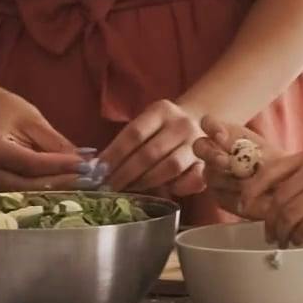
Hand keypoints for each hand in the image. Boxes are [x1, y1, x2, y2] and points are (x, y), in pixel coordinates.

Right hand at [0, 92, 89, 189]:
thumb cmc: (8, 111)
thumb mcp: (34, 120)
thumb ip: (57, 143)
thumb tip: (85, 160)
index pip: (33, 164)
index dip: (61, 166)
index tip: (87, 166)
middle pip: (31, 186)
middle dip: (64, 184)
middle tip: (92, 180)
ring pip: (29, 195)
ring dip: (58, 192)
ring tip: (85, 185)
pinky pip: (25, 196)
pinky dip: (48, 193)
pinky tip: (69, 188)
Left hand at [98, 98, 212, 198]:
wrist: (199, 121)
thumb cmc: (162, 128)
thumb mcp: (146, 124)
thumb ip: (126, 142)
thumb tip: (95, 167)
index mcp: (161, 110)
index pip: (133, 133)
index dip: (114, 155)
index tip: (98, 171)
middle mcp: (181, 124)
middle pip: (149, 153)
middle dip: (125, 174)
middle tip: (108, 188)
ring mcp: (197, 143)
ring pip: (169, 168)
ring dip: (145, 182)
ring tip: (129, 190)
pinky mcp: (207, 163)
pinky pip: (192, 180)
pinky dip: (176, 188)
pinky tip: (162, 191)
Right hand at [190, 115, 270, 203]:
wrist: (287, 190)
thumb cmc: (276, 163)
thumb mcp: (262, 148)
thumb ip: (240, 141)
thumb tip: (221, 138)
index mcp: (226, 135)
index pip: (207, 124)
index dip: (211, 127)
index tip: (221, 136)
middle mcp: (215, 152)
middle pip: (199, 147)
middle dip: (211, 154)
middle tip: (226, 161)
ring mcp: (214, 174)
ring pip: (209, 173)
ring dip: (228, 178)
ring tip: (249, 182)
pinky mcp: (218, 195)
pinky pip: (217, 193)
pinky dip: (232, 193)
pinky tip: (246, 194)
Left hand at [250, 147, 302, 241]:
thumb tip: (277, 194)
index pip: (270, 171)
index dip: (253, 190)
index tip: (244, 205)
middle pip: (278, 197)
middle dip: (268, 219)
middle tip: (268, 233)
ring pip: (289, 214)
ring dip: (282, 232)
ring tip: (282, 242)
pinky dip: (299, 238)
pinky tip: (300, 242)